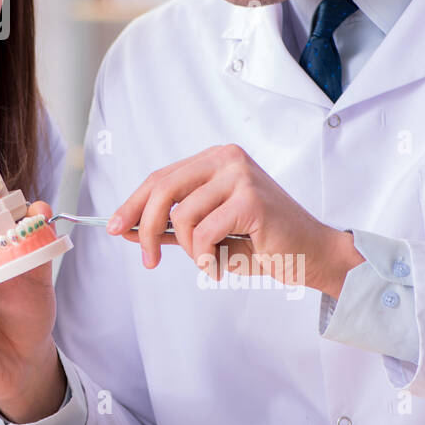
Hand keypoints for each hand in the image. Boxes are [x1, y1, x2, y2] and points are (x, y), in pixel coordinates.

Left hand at [110, 144, 363, 297]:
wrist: (311, 254)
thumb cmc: (261, 242)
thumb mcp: (208, 232)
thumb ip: (171, 227)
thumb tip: (127, 229)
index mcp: (214, 159)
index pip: (160, 177)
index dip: (132, 204)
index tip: (113, 227)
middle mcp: (226, 159)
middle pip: (163, 189)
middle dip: (145, 228)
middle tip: (148, 260)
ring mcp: (240, 175)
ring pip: (183, 216)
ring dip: (190, 251)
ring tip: (211, 261)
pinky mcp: (251, 199)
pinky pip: (205, 233)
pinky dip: (207, 258)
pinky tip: (223, 265)